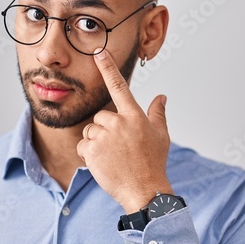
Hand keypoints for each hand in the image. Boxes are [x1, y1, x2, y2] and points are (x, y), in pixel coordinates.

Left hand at [78, 50, 172, 212]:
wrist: (144, 190)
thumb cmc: (153, 164)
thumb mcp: (161, 136)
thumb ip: (158, 113)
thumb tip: (161, 97)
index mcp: (135, 116)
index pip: (119, 86)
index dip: (108, 68)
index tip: (98, 53)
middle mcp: (119, 123)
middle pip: (100, 116)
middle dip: (105, 129)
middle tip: (118, 147)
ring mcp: (104, 137)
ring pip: (90, 131)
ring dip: (96, 142)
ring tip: (112, 157)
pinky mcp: (92, 150)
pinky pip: (82, 145)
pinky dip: (88, 154)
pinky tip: (103, 163)